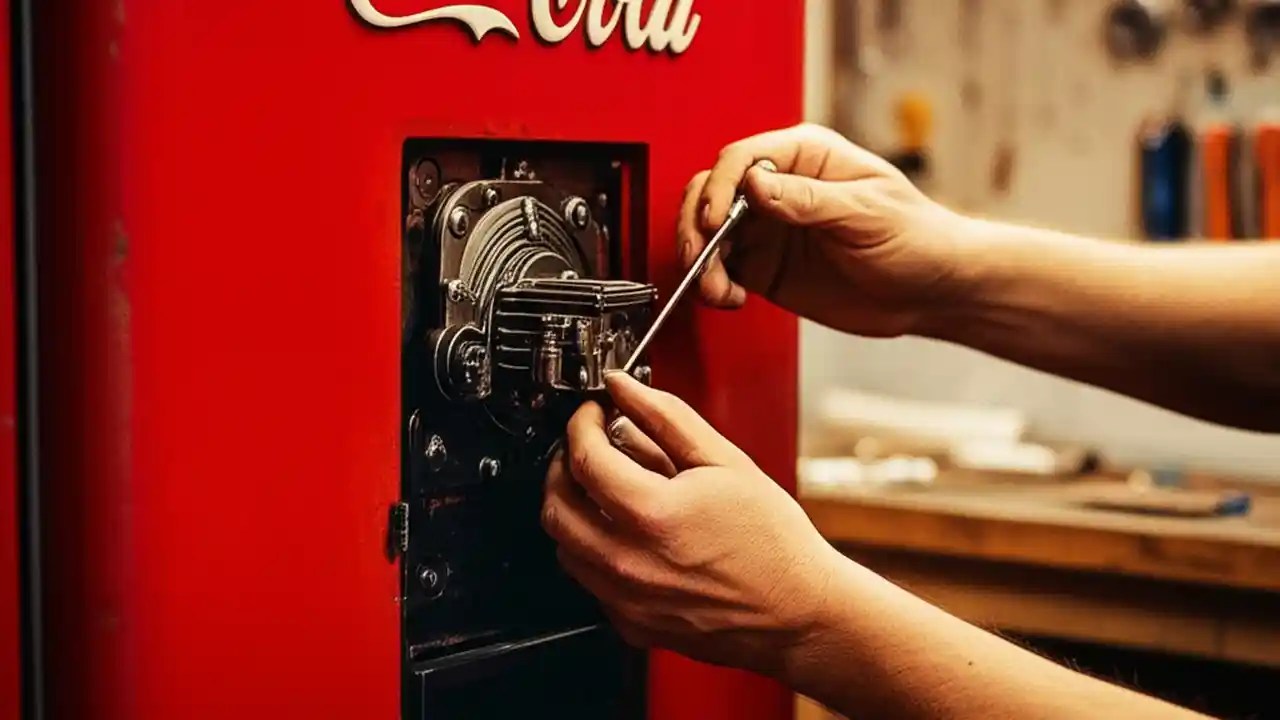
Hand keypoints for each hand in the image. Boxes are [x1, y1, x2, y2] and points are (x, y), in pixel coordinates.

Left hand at [541, 372, 843, 676]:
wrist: (798, 611)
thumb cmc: (773, 541)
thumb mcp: (725, 461)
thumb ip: (666, 417)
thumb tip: (625, 388)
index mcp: (653, 515)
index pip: (584, 458)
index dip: (581, 424)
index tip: (592, 415)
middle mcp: (630, 562)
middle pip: (556, 504)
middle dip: (563, 465)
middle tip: (588, 447)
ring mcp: (626, 599)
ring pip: (564, 546)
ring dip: (572, 509)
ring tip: (605, 490)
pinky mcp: (630, 623)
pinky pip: (588, 580)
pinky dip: (593, 550)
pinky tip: (625, 533)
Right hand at [679, 123, 970, 337]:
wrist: (932, 290)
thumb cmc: (916, 237)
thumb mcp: (866, 213)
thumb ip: (808, 200)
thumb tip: (755, 184)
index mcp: (806, 157)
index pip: (742, 159)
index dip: (720, 187)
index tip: (716, 220)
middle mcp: (779, 188)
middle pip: (711, 192)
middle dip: (697, 225)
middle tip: (702, 258)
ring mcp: (768, 228)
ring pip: (708, 232)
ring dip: (701, 260)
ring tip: (717, 289)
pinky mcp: (765, 266)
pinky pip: (721, 269)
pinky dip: (713, 284)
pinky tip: (729, 297)